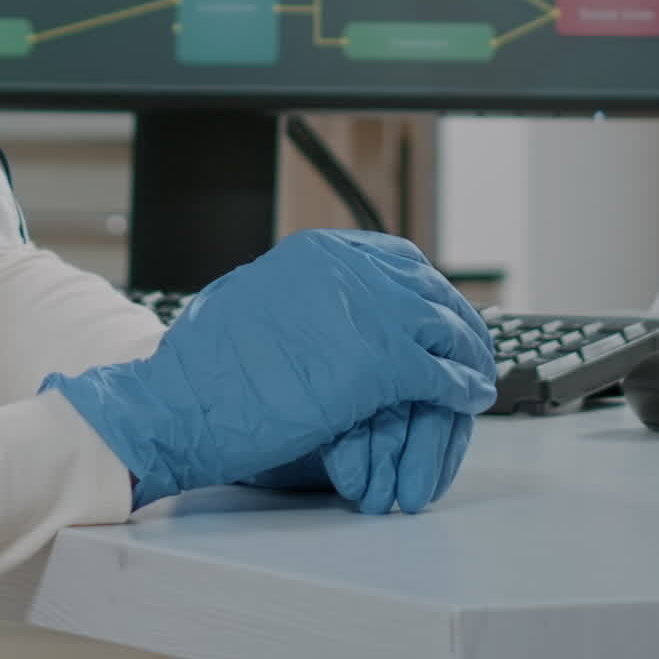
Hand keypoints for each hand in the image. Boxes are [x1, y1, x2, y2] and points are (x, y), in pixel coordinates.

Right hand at [46, 232, 497, 506]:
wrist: (180, 404)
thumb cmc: (200, 370)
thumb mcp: (251, 303)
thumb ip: (298, 299)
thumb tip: (322, 308)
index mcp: (317, 254)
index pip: (398, 260)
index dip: (427, 290)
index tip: (441, 310)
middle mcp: (347, 271)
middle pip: (428, 290)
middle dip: (456, 320)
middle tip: (472, 347)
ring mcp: (365, 314)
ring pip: (442, 328)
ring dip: (468, 354)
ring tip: (478, 377)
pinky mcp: (375, 365)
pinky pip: (438, 374)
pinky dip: (460, 387)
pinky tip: (467, 399)